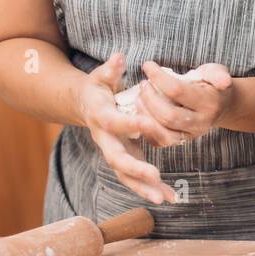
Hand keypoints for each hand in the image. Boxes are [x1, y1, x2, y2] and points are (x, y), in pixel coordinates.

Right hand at [74, 53, 174, 205]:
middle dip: (135, 168)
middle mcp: (105, 139)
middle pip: (117, 158)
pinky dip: (151, 188)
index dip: (126, 123)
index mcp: (101, 117)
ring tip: (163, 197)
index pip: (113, 122)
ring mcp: (114, 152)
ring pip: (126, 175)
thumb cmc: (98, 88)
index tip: (143, 123)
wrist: (85, 106)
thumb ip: (110, 69)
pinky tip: (169, 197)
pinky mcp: (124, 159)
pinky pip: (136, 178)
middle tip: (155, 175)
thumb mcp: (101, 76)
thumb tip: (118, 57)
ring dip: (144, 187)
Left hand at [130, 61, 233, 147]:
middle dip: (149, 98)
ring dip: (145, 116)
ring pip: (163, 134)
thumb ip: (218, 75)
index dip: (158, 77)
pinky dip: (145, 129)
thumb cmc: (212, 84)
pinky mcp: (180, 142)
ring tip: (138, 99)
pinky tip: (140, 114)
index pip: (177, 91)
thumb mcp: (216, 73)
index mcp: (210, 104)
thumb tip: (225, 82)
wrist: (220, 106)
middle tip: (143, 84)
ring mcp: (190, 135)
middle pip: (169, 116)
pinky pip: (159, 142)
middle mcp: (201, 123)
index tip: (148, 66)